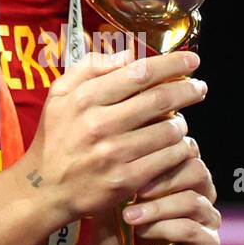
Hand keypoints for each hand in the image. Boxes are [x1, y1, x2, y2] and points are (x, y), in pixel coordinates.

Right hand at [19, 46, 207, 224]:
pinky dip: (179, 150)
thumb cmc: (55, 137)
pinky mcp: (125, 180)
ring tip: (180, 122)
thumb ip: (90, 67)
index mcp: (85, 98)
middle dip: (187, 91)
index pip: (139, 73)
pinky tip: (178, 147)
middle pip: (160, 99)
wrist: (44, 189)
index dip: (172, 64)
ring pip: (168, 130)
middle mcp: (100, 124)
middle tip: (199, 88)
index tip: (192, 61)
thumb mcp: (60, 94)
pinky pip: (167, 158)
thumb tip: (128, 55)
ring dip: (181, 123)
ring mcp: (114, 153)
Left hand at [121, 132, 220, 244]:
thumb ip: (131, 165)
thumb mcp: (116, 191)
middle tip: (135, 192)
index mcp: (183, 173)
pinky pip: (193, 228)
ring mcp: (207, 218)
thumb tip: (134, 135)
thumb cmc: (111, 228)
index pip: (186, 147)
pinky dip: (165, 228)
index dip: (161, 151)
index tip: (132, 160)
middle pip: (196, 169)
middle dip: (162, 179)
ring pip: (193, 199)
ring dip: (158, 207)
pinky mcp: (209, 244)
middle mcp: (201, 191)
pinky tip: (143, 233)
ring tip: (131, 217)